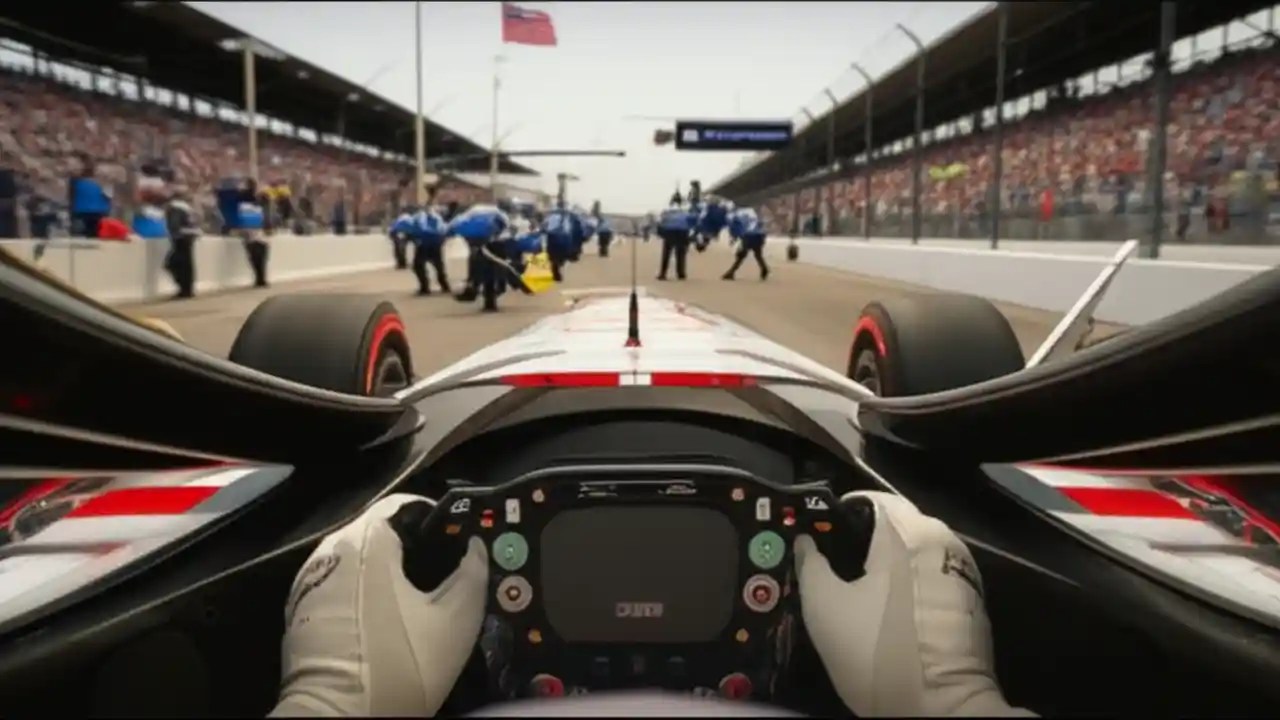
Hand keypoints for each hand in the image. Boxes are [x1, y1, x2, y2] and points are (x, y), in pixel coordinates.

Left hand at [270, 494, 488, 716]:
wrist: (337, 719)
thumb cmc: (400, 663)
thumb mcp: (455, 621)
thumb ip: (472, 575)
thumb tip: (476, 548)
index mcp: (366, 541)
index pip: (403, 504)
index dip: (436, 517)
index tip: (457, 542)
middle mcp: (330, 549)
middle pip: (379, 531)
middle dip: (413, 547)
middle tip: (444, 574)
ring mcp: (309, 579)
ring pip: (358, 558)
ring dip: (386, 570)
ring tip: (416, 599)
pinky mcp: (299, 609)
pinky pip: (339, 583)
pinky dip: (362, 591)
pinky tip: (384, 620)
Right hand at [794, 491, 1034, 717]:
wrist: (942, 708)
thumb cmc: (877, 649)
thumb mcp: (825, 608)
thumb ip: (810, 564)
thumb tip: (805, 541)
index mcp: (906, 531)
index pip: (870, 498)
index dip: (838, 513)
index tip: (817, 537)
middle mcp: (941, 538)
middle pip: (894, 523)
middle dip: (862, 540)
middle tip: (831, 566)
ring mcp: (961, 569)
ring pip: (914, 551)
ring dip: (887, 562)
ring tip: (857, 589)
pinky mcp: (971, 598)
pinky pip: (930, 574)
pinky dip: (908, 582)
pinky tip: (888, 610)